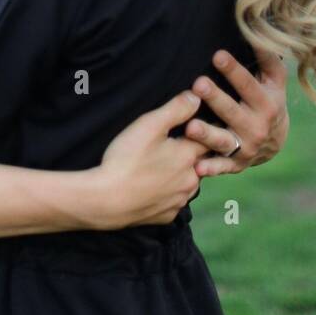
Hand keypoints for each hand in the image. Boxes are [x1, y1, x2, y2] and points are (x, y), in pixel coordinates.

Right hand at [94, 91, 207, 228]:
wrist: (107, 200)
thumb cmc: (127, 159)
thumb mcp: (149, 125)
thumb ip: (176, 109)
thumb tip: (197, 98)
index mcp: (189, 156)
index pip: (208, 138)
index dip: (202, 130)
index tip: (198, 124)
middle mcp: (191, 180)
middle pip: (199, 161)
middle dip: (190, 153)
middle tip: (173, 144)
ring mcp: (180, 200)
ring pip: (187, 182)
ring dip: (180, 174)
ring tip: (161, 166)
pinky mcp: (167, 216)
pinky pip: (174, 200)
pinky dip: (167, 193)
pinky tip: (153, 187)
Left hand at [185, 49, 289, 176]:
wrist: (276, 142)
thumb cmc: (269, 100)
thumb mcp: (274, 80)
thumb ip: (267, 57)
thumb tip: (257, 29)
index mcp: (266, 104)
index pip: (248, 85)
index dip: (234, 70)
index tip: (217, 55)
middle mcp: (256, 127)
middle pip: (232, 112)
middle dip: (216, 98)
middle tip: (198, 85)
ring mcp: (246, 147)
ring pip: (224, 141)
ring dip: (207, 135)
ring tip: (191, 127)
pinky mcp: (235, 164)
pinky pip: (221, 167)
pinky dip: (211, 169)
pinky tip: (197, 167)